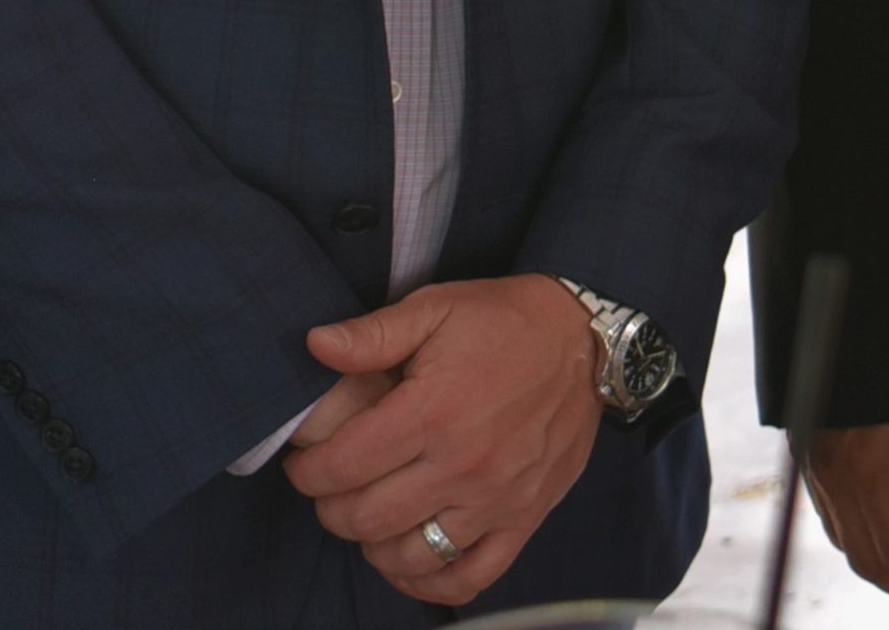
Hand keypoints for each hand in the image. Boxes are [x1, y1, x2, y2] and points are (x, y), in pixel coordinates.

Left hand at [282, 274, 603, 602]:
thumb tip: (315, 345)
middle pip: (366, 518)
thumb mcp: (437, 307)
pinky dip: (429, 582)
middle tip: (331, 486)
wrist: (584, 340)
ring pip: (409, 555)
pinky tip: (410, 559)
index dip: (308, 470)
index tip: (304, 462)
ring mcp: (495, 500)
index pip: (344, 466)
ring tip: (368, 515)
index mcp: (434, 410)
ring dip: (373, 544)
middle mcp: (462, 464)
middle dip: (331, 507)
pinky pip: (468, 577)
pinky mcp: (523, 519)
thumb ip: (374, 334)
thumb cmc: (504, 321)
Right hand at [804, 414, 888, 604]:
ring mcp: (814, 463)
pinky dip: (857, 540)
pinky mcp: (806, 452)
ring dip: (881, 569)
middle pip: (868, 559)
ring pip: (845, 543)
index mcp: (870, 462)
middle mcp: (834, 470)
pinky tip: (880, 538)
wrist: (849, 301)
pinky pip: (829, 515)